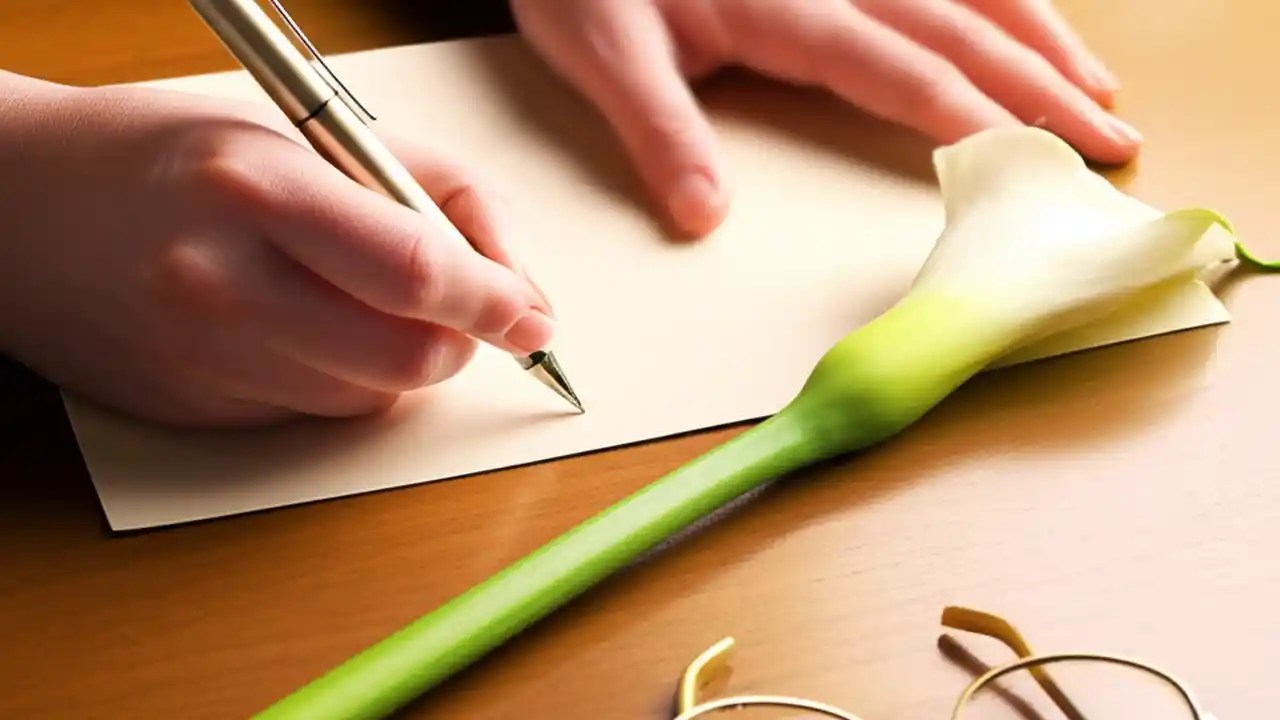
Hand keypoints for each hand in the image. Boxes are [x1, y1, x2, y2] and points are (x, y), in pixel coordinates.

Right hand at [0, 74, 551, 426]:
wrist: (21, 204)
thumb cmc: (167, 152)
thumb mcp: (302, 128)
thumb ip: (426, 188)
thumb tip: (509, 270)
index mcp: (257, 188)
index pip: (418, 271)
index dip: (497, 301)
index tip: (533, 314)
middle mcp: (224, 284)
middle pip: (408, 361)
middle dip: (461, 344)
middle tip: (467, 313)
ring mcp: (204, 359)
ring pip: (369, 399)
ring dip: (403, 363)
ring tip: (361, 300)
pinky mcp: (194, 410)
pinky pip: (312, 413)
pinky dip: (340, 379)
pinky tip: (300, 327)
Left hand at [512, 0, 1136, 237]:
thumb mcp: (604, 52)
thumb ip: (661, 130)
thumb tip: (704, 216)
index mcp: (787, 10)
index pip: (906, 71)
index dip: (981, 118)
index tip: (1043, 161)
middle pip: (963, 31)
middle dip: (1043, 87)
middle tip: (1113, 139)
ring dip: (1041, 35)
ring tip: (1097, 83)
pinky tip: (1027, 13)